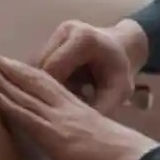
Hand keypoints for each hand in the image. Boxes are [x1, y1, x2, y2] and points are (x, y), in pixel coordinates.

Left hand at [0, 41, 159, 159]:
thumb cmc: (119, 157)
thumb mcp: (94, 137)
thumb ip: (76, 133)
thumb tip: (67, 141)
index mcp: (74, 106)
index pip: (43, 81)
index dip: (22, 70)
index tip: (4, 60)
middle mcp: (64, 106)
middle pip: (30, 78)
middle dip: (5, 64)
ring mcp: (58, 119)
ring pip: (24, 91)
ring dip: (0, 76)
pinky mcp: (55, 135)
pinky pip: (28, 115)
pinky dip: (9, 104)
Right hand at [35, 18, 149, 115]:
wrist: (123, 47)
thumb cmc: (120, 70)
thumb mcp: (118, 91)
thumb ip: (100, 107)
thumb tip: (79, 128)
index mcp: (83, 39)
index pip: (53, 68)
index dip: (50, 92)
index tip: (54, 111)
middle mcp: (66, 30)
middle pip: (41, 65)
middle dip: (43, 88)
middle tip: (50, 109)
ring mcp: (57, 32)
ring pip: (36, 63)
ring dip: (40, 83)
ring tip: (51, 101)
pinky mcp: (51, 37)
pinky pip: (39, 61)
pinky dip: (43, 78)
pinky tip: (52, 91)